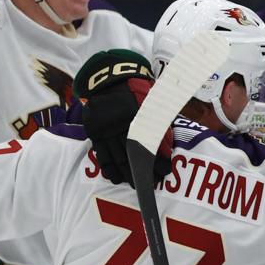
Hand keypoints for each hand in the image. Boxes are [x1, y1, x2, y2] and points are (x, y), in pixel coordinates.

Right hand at [74, 49, 170, 185]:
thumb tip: (168, 148)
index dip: (158, 158)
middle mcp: (121, 125)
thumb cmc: (134, 92)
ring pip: (118, 157)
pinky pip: (101, 154)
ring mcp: (106, 130)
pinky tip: (115, 178)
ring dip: (127, 173)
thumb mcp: (149, 101)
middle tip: (152, 183)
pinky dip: (108, 168)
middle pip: (134, 153)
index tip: (166, 171)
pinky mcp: (95, 133)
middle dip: (144, 170)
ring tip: (135, 184)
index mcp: (136, 116)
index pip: (150, 142)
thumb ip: (159, 122)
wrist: (108, 80)